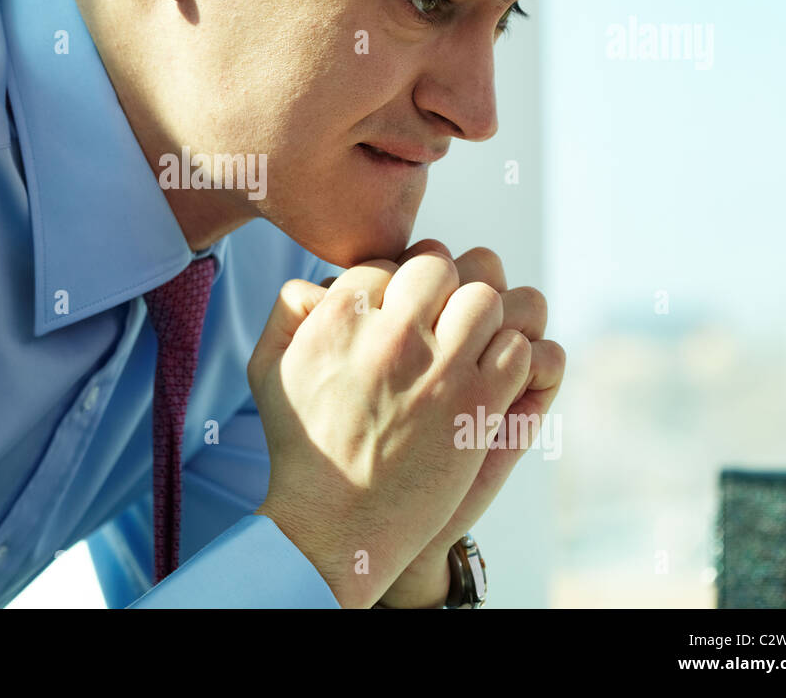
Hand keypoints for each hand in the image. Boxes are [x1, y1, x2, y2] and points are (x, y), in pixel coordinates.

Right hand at [249, 246, 533, 607]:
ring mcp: (438, 368)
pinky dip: (513, 356)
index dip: (398, 283)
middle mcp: (389, 334)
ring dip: (483, 318)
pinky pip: (518, 348)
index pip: (389, 260)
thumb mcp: (267, 367)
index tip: (398, 315)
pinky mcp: (476, 406)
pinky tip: (489, 377)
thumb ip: (289, 309)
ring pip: (487, 298)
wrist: (333, 525)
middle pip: (440, 266)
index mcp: (340, 317)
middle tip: (437, 322)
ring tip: (469, 345)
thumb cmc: (299, 447)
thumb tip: (325, 280)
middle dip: (443, 287)